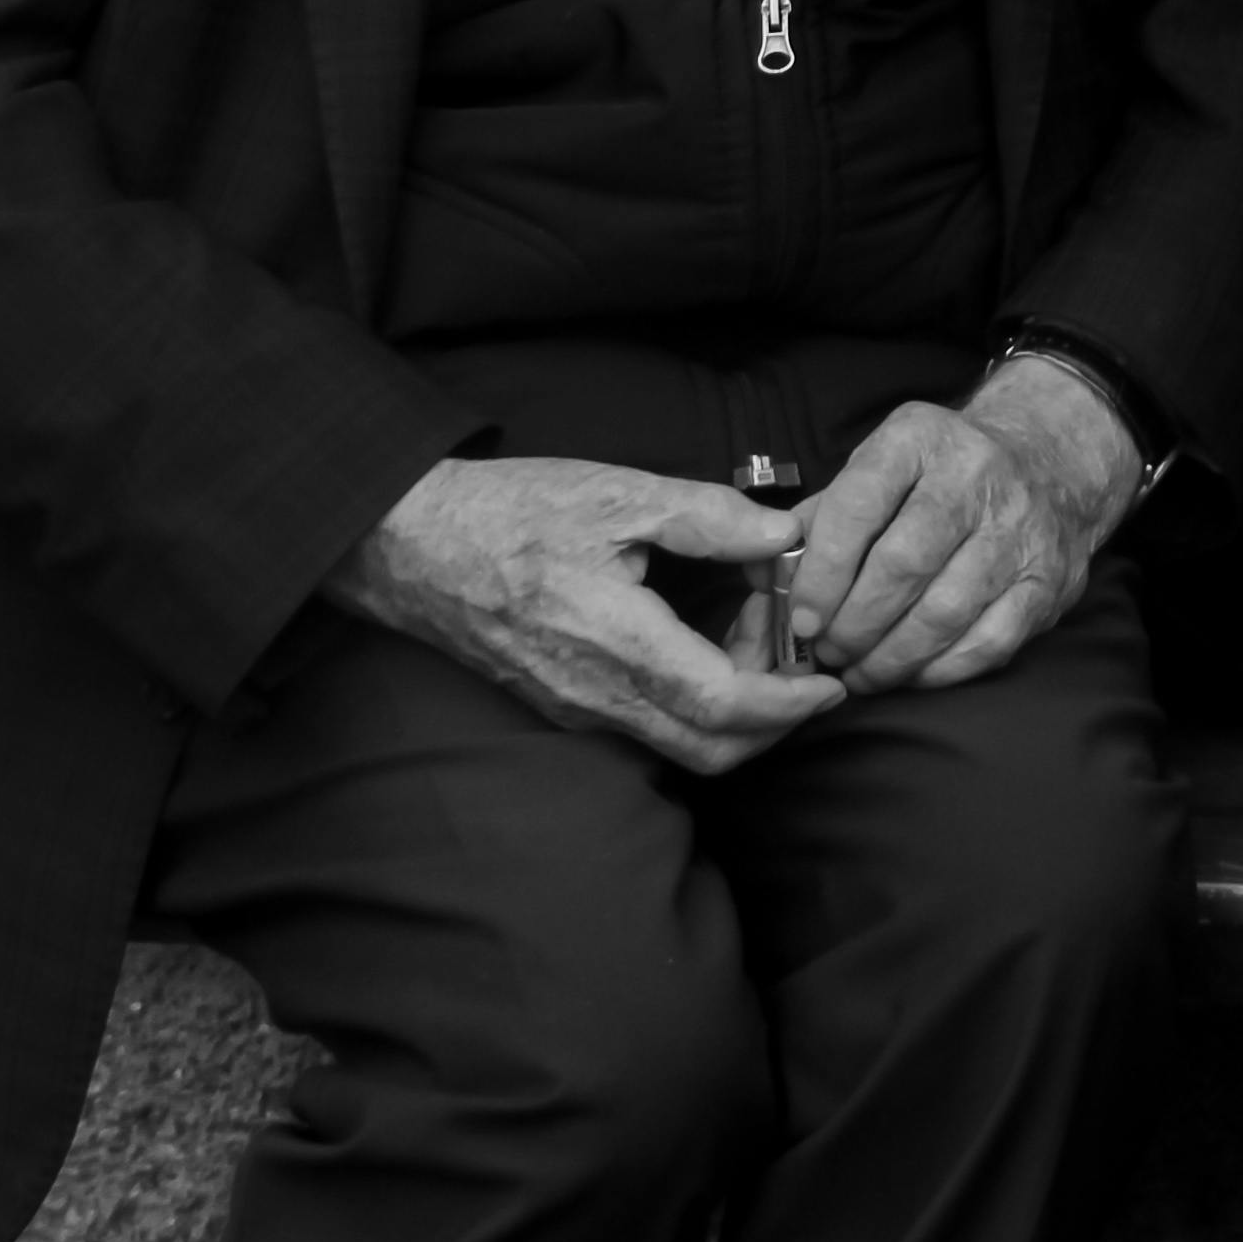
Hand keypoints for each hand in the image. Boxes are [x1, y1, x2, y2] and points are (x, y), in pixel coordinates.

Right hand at [326, 455, 844, 771]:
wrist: (410, 545)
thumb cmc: (509, 512)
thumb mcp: (617, 492)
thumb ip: (709, 516)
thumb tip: (785, 532)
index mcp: (615, 642)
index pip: (724, 707)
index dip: (789, 703)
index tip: (832, 681)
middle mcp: (596, 694)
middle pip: (712, 749)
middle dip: (777, 720)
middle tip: (807, 660)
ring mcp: (576, 707)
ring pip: (681, 743)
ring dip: (739, 710)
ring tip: (763, 635)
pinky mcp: (564, 703)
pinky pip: (648, 727)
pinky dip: (699, 702)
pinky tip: (713, 641)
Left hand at [782, 361, 1135, 695]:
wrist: (1051, 460)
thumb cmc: (939, 477)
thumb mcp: (879, 468)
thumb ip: (820, 520)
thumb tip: (760, 575)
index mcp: (919, 439)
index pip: (859, 506)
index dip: (823, 572)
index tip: (801, 618)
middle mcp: (977, 475)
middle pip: (904, 564)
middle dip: (854, 623)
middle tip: (827, 652)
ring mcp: (1020, 528)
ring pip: (946, 610)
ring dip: (891, 656)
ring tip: (860, 672)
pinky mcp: (1049, 579)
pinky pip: (990, 642)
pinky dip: (942, 670)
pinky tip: (912, 673)